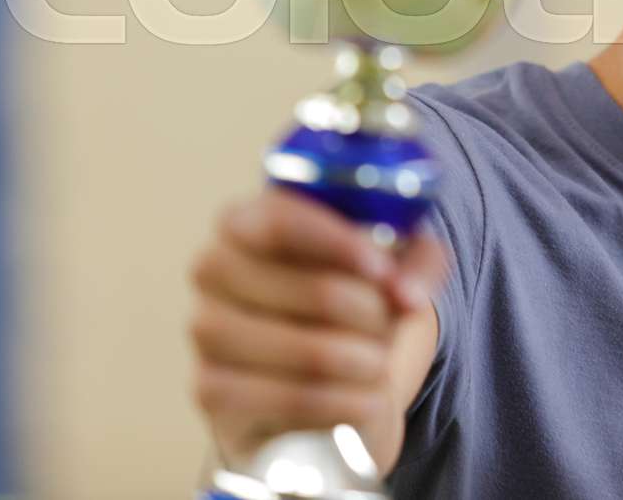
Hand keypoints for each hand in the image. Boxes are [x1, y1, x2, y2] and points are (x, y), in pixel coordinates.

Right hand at [189, 188, 448, 472]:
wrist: (319, 371)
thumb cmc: (352, 295)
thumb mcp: (394, 261)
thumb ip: (416, 261)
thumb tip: (406, 295)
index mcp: (245, 219)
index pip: (283, 222)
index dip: (339, 244)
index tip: (384, 269)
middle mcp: (212, 266)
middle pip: (314, 290)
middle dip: (373, 313)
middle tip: (390, 322)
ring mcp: (206, 329)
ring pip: (309, 351)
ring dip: (365, 360)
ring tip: (377, 360)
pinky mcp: (210, 389)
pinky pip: (294, 400)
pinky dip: (345, 403)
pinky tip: (365, 399)